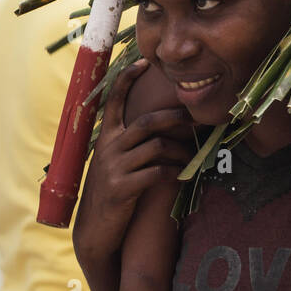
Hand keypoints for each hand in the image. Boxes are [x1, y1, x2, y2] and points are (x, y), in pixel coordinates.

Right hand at [86, 60, 195, 211]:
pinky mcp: (122, 189)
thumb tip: (158, 130)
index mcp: (106, 137)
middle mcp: (108, 148)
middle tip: (196, 119)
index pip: (114, 100)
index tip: (144, 62)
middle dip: (176, 117)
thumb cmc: (110, 191)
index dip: (127, 78)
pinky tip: (182, 175)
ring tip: (193, 156)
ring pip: (157, 147)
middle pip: (147, 122)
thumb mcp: (112, 162)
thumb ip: (128, 144)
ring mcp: (114, 168)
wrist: (94, 229)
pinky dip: (174, 172)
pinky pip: (156, 173)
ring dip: (181, 150)